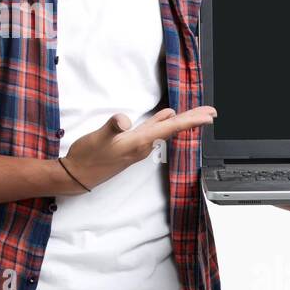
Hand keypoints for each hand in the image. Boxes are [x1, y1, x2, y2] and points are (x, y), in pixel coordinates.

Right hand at [61, 105, 216, 193]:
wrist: (76, 175)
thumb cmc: (87, 157)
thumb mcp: (98, 139)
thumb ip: (111, 128)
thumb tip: (124, 121)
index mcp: (138, 142)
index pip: (171, 129)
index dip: (191, 121)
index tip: (209, 117)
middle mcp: (142, 146)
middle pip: (173, 130)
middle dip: (193, 121)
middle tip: (212, 113)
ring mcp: (137, 147)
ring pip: (164, 130)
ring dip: (180, 121)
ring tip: (194, 114)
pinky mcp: (130, 146)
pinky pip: (153, 132)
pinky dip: (162, 123)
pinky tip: (165, 117)